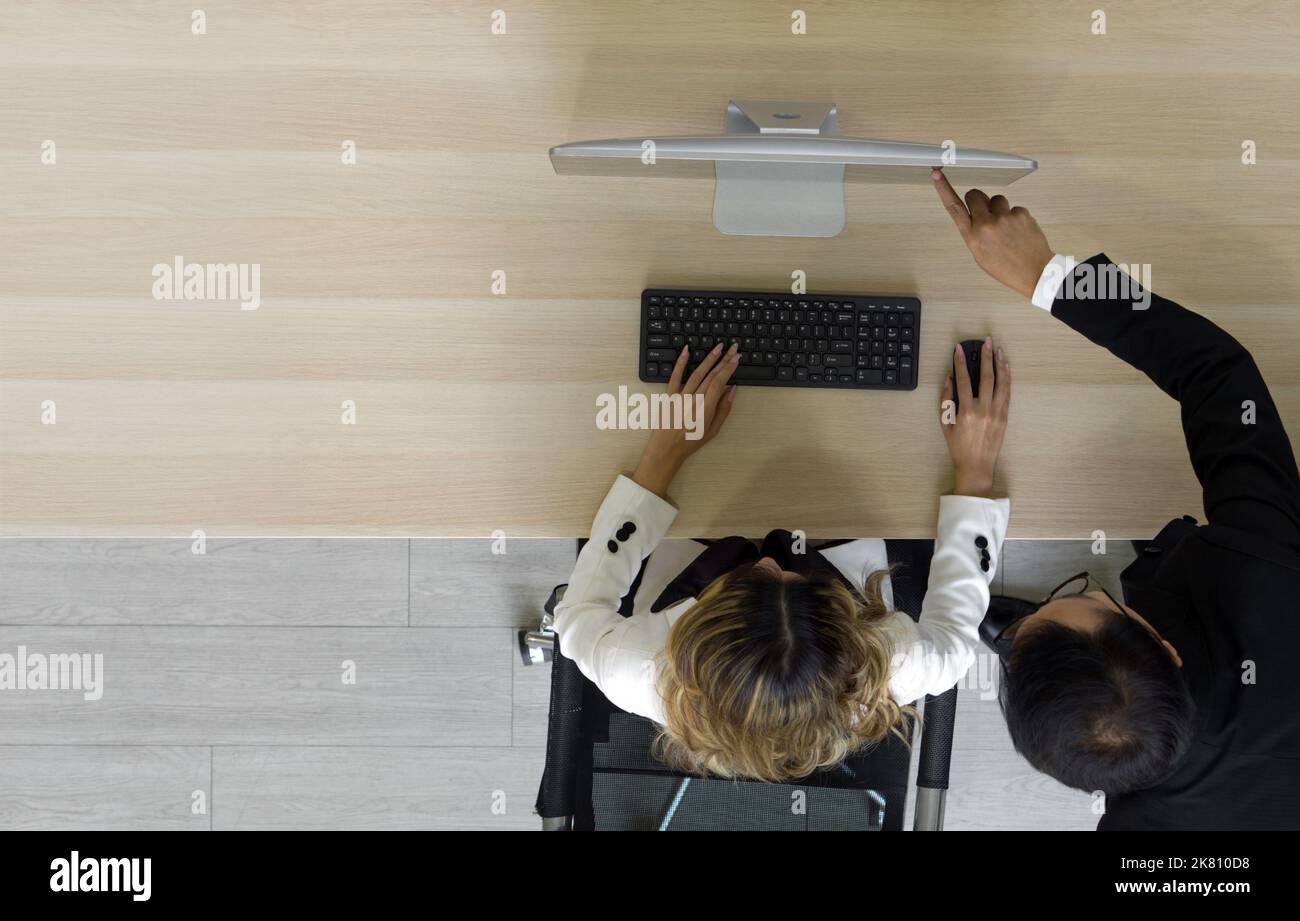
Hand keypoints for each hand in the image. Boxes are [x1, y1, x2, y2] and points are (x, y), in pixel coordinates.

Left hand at [632, 342, 738, 497]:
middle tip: (733, 348)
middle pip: (711, 376)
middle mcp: (693, 400)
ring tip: (718, 347)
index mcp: (705, 409)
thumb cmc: (691, 442)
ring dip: (708, 359)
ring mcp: (680, 397)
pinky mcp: (668, 396)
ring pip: (696, 373)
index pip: (720, 383)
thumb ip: (724, 410)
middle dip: (723, 360)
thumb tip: (733, 390)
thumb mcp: (713, 431)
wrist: (666, 449)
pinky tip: (687, 350)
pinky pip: (675, 377)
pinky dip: (680, 363)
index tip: (736, 358)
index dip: (729, 368)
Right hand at [932, 169, 1054, 299]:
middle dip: (978, 200)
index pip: (954, 208)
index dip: (944, 189)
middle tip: (985, 212)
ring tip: (1006, 227)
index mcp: (972, 237)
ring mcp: (1005, 218)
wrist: (1034, 272)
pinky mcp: (1021, 214)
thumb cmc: (1005, 267)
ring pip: (996, 199)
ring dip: (999, 208)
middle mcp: (986, 225)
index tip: (937, 174)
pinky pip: (1014, 207)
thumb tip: (976, 215)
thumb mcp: (980, 255)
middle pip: (974, 195)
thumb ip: (974, 233)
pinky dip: (1016, 216)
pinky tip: (1019, 230)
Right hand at [940, 337, 1009, 497]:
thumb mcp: (944, 423)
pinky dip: (1006, 378)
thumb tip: (949, 378)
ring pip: (1001, 383)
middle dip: (985, 357)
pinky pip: (1007, 393)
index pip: (963, 380)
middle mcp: (984, 410)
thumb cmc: (957, 445)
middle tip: (986, 342)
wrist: (976, 465)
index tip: (959, 349)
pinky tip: (1005, 368)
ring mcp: (997, 413)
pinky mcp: (1005, 416)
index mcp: (966, 412)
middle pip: (986, 377)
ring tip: (998, 350)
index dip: (960, 363)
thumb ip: (945, 399)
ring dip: (1000, 364)